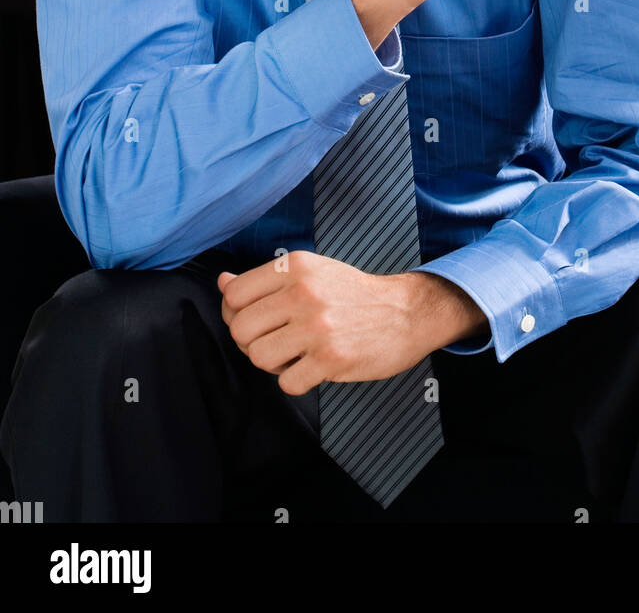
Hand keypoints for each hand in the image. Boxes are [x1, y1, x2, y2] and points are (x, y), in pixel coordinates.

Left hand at [217, 252, 484, 393]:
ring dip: (272, 363)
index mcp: (296, 266)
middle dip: (252, 342)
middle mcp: (304, 292)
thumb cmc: (352, 293)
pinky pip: (286, 382)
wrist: (406, 312)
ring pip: (258, 357)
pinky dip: (295, 380)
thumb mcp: (311, 273)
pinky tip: (312, 367)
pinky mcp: (331, 358)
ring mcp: (317, 326)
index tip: (256, 319)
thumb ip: (265, 280)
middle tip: (276, 341)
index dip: (236, 314)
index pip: (234, 294)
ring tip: (294, 354)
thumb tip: (222, 282)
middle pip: (241, 329)